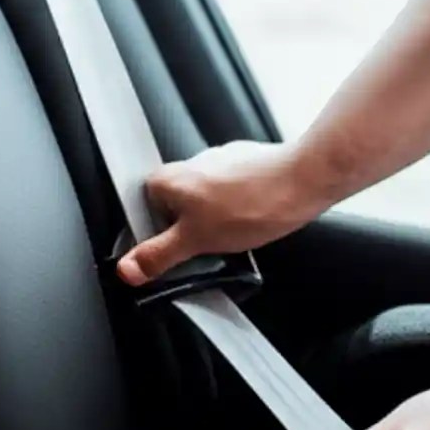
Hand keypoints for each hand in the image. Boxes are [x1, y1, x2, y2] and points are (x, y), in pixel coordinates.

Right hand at [117, 141, 332, 285]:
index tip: (176, 250)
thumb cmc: (251, 205)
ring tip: (236, 233)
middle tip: (207, 247)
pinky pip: (233, 191)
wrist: (301, 181)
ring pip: (207, 198)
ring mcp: (221, 161)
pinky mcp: (247, 164)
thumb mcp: (196, 241)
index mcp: (169, 179)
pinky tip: (253, 220)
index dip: (159, 233)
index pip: (144, 208)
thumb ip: (159, 255)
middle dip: (192, 227)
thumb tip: (127, 269)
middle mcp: (190, 163)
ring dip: (217, 218)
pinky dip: (239, 207)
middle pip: (177, 204)